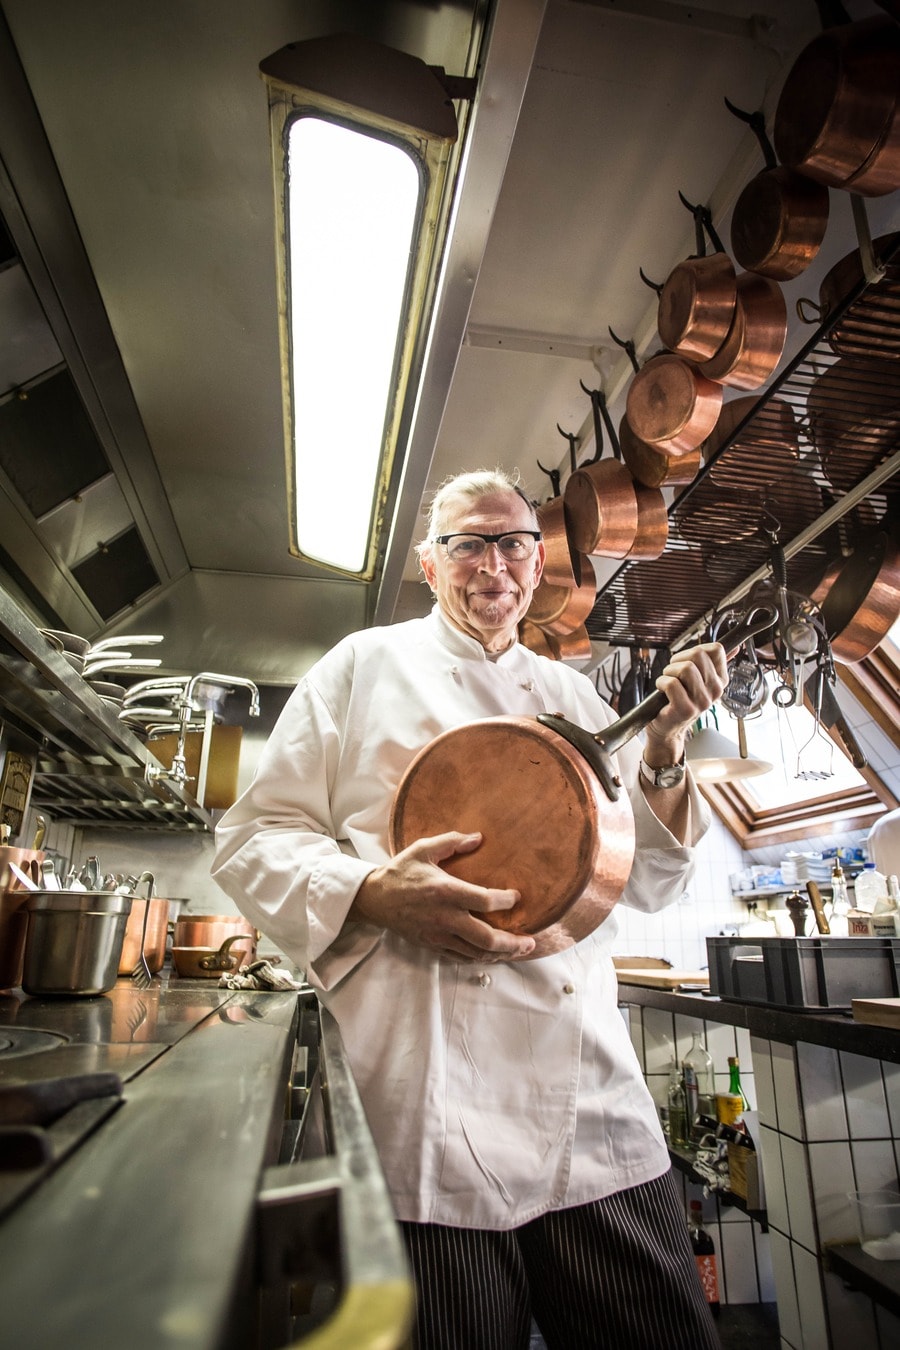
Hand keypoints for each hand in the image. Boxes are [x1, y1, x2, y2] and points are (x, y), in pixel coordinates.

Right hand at [350, 831, 535, 961]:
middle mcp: (444, 917)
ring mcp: (438, 935)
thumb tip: (479, 838)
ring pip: (476, 953)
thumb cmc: (400, 871)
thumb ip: (452, 841)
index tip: (517, 897)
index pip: (485, 901)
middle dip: (512, 943)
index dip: (506, 901)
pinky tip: (492, 954)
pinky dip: (479, 958)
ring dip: (500, 954)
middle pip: (486, 938)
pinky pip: (460, 957)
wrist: (374, 899)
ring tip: (518, 951)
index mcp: (445, 890)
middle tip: (530, 942)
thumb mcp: (423, 849)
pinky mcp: (432, 945)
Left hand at [643, 640, 727, 765]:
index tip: (688, 662)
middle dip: (679, 659)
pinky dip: (661, 682)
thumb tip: (734, 648)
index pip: (717, 649)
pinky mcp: (686, 709)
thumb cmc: (679, 699)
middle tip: (674, 674)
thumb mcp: (700, 680)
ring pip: (685, 668)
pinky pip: (671, 683)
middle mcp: (715, 691)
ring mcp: (702, 701)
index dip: (695, 650)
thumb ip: (714, 663)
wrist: (667, 727)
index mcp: (721, 681)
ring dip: (669, 671)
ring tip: (668, 682)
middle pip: (698, 654)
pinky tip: (662, 691)